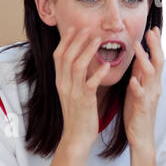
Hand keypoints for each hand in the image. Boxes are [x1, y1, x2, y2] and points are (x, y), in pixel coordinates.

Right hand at [54, 28, 104, 150]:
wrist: (76, 136)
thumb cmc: (78, 114)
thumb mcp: (72, 93)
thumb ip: (74, 78)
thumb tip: (80, 61)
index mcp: (60, 82)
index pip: (58, 56)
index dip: (65, 41)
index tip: (74, 28)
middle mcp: (64, 85)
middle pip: (67, 57)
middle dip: (76, 41)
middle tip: (87, 28)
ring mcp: (73, 92)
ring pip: (77, 66)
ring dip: (87, 51)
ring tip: (98, 40)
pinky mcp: (84, 101)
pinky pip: (90, 83)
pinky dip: (98, 72)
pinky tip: (106, 64)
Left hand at [123, 28, 163, 151]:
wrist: (141, 136)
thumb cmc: (137, 112)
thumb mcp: (139, 88)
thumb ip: (140, 73)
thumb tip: (140, 56)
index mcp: (153, 82)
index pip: (157, 58)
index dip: (156, 44)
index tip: (153, 28)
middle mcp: (155, 86)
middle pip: (158, 62)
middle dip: (155, 46)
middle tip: (150, 31)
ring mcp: (150, 96)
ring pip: (151, 75)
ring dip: (144, 60)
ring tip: (137, 47)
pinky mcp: (142, 108)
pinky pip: (141, 95)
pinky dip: (138, 86)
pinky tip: (133, 80)